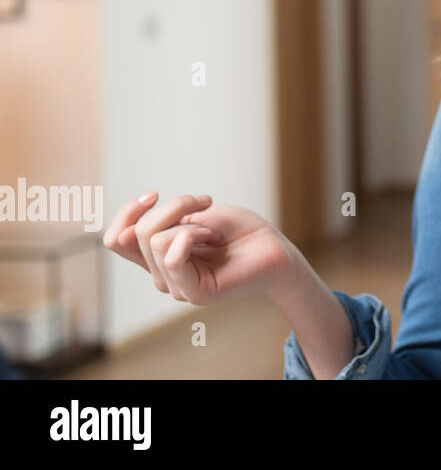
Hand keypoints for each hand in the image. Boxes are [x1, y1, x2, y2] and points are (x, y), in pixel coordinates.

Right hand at [102, 191, 299, 305]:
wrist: (276, 248)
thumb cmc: (241, 231)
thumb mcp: (198, 215)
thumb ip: (163, 225)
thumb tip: (127, 232)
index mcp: (159, 257)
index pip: (117, 239)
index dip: (127, 213)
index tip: (154, 194)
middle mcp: (163, 274)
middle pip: (139, 233)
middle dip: (174, 207)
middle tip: (205, 203)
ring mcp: (178, 286)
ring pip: (156, 241)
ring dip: (190, 222)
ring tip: (214, 230)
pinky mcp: (196, 293)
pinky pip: (174, 257)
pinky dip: (193, 236)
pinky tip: (213, 238)